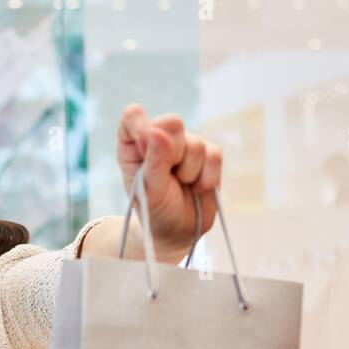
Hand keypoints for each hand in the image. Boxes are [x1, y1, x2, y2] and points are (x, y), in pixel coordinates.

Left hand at [116, 103, 222, 259]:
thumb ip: (154, 162)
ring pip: (196, 144)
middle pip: (172, 123)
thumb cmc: (156, 210)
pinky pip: (215, 155)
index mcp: (134, 145)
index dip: (140, 123)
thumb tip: (158, 132)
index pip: (132, 117)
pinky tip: (198, 188)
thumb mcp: (149, 192)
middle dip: (173, 154)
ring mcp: (186, 145)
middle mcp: (160, 139)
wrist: (178, 231)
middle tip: (168, 177)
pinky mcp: (208, 154)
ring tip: (182, 186)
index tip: (146, 141)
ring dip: (190, 172)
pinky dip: (207, 177)